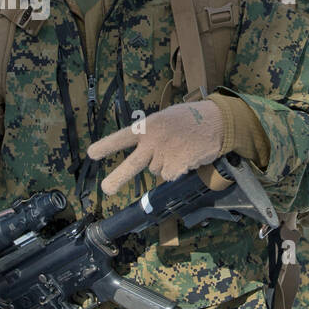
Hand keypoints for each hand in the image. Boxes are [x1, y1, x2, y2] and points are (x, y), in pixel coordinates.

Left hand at [87, 100, 227, 195]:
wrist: (217, 121)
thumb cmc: (192, 119)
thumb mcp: (167, 118)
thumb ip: (152, 134)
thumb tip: (147, 157)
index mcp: (148, 126)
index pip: (122, 137)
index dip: (106, 146)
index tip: (91, 154)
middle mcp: (152, 141)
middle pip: (132, 164)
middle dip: (118, 178)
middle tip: (106, 189)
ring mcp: (164, 154)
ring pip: (157, 171)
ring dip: (167, 165)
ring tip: (180, 150)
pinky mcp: (176, 166)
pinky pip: (171, 176)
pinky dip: (179, 171)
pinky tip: (187, 157)